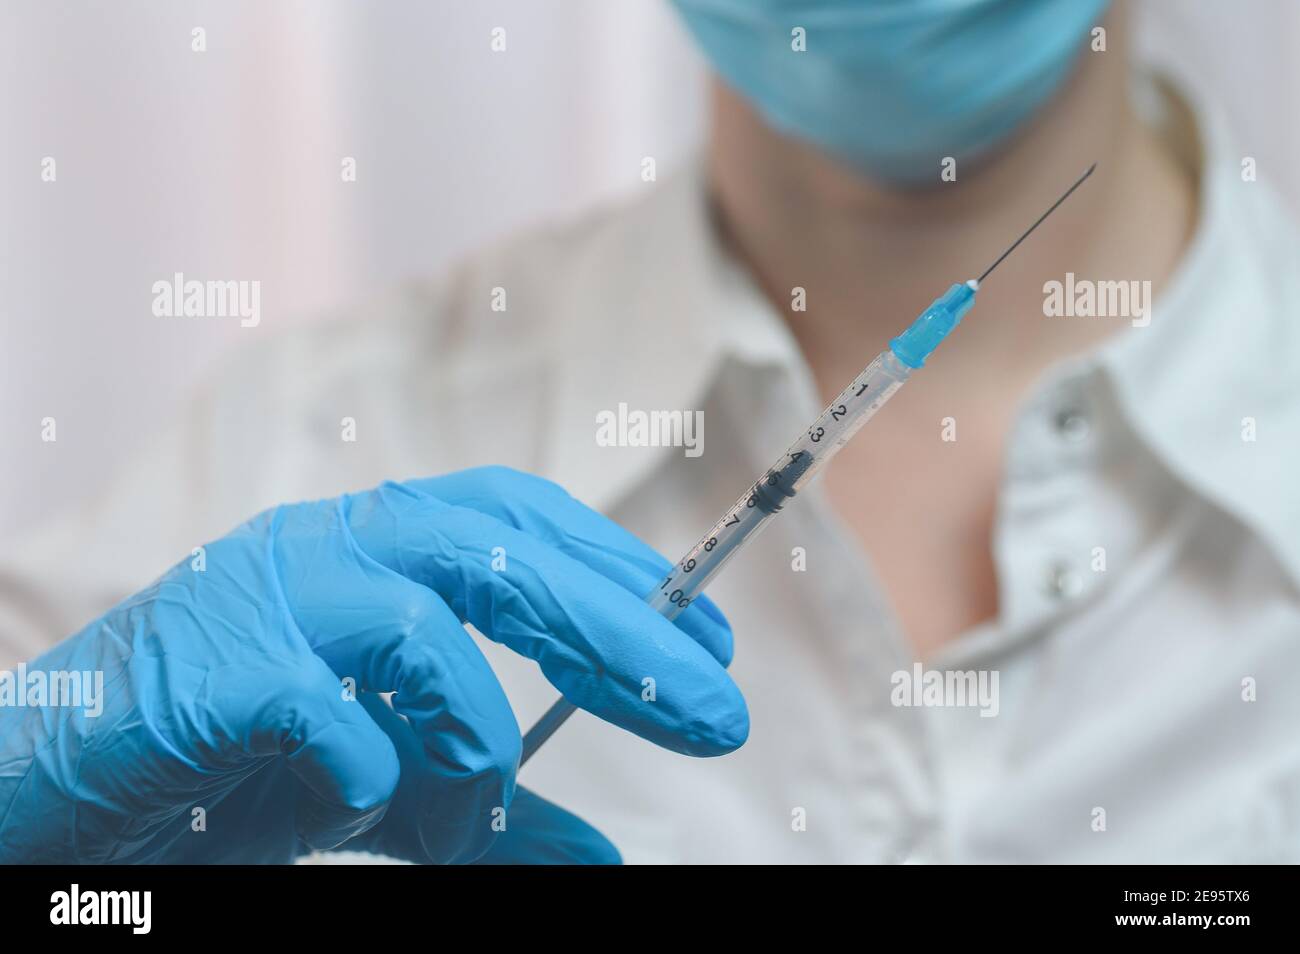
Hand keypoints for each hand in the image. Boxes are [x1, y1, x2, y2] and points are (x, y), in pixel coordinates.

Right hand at [0, 467, 745, 863]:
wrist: (70, 786)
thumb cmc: (240, 763)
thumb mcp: (390, 790)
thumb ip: (491, 811)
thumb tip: (606, 854)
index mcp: (378, 549)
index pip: (524, 526)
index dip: (622, 572)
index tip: (709, 640)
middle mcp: (331, 545)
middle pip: (502, 554)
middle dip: (618, 631)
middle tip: (712, 705)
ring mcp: (263, 592)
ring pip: (417, 619)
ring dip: (475, 727)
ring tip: (481, 796)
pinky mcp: (204, 667)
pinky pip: (316, 701)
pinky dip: (370, 758)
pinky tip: (369, 797)